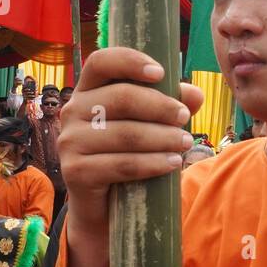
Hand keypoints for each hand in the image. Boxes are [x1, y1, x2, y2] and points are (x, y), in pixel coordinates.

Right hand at [57, 47, 203, 245]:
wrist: (103, 204)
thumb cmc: (127, 153)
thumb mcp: (150, 124)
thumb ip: (171, 105)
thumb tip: (196, 94)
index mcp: (88, 90)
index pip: (102, 62)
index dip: (131, 62)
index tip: (161, 73)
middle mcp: (72, 110)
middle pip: (121, 98)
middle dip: (160, 107)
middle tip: (185, 118)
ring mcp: (70, 141)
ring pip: (126, 134)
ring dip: (162, 138)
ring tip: (185, 143)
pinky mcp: (75, 171)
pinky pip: (122, 164)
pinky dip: (153, 163)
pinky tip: (173, 162)